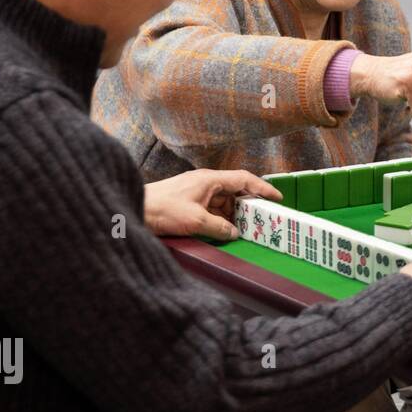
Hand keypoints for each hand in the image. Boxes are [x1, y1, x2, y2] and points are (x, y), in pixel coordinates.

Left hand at [144, 169, 280, 239]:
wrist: (134, 210)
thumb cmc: (162, 210)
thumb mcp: (196, 222)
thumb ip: (220, 227)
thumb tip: (234, 232)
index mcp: (210, 180)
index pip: (244, 179)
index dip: (262, 187)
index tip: (277, 197)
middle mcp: (205, 183)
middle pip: (235, 191)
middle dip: (249, 205)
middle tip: (263, 218)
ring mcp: (197, 192)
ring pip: (224, 202)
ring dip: (234, 215)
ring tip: (246, 228)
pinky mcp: (189, 202)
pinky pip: (212, 209)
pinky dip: (221, 219)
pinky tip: (226, 230)